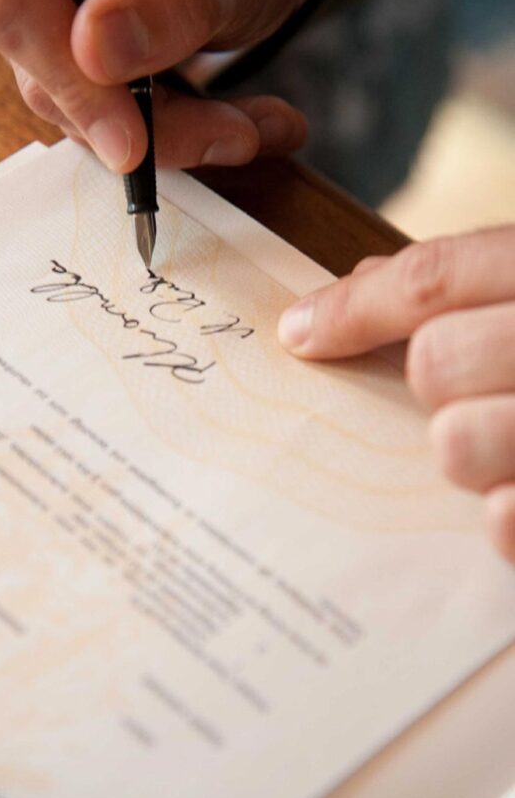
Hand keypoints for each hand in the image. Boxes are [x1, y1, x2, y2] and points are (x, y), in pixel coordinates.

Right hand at [0, 0, 317, 170]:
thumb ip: (169, 0)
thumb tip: (94, 54)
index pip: (14, 8)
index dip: (70, 87)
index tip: (132, 143)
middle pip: (50, 73)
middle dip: (149, 125)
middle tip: (236, 136)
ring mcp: (54, 9)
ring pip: (83, 107)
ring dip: (176, 136)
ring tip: (254, 128)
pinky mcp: (81, 50)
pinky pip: (110, 109)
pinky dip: (178, 129)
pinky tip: (238, 124)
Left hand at [278, 225, 514, 562]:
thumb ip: (474, 279)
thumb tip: (351, 287)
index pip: (436, 276)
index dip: (355, 307)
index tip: (302, 333)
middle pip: (435, 361)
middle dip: (438, 380)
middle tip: (479, 385)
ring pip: (455, 444)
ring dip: (472, 448)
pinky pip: (503, 521)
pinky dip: (506, 516)